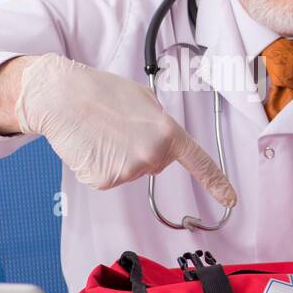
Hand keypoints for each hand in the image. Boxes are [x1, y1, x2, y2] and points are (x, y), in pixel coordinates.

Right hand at [15, 53, 237, 206]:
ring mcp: (128, 171)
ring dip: (118, 156)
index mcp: (167, 132)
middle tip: (119, 127)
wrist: (61, 97)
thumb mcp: (144, 100)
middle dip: (141, 149)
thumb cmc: (100, 92)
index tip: (231, 201)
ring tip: (102, 133)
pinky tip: (91, 145)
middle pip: (155, 165)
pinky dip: (100, 165)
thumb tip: (161, 140)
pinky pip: (109, 178)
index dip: (217, 183)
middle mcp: (152, 155)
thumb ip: (159, 125)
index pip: (200, 162)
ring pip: (131, 172)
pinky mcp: (105, 181)